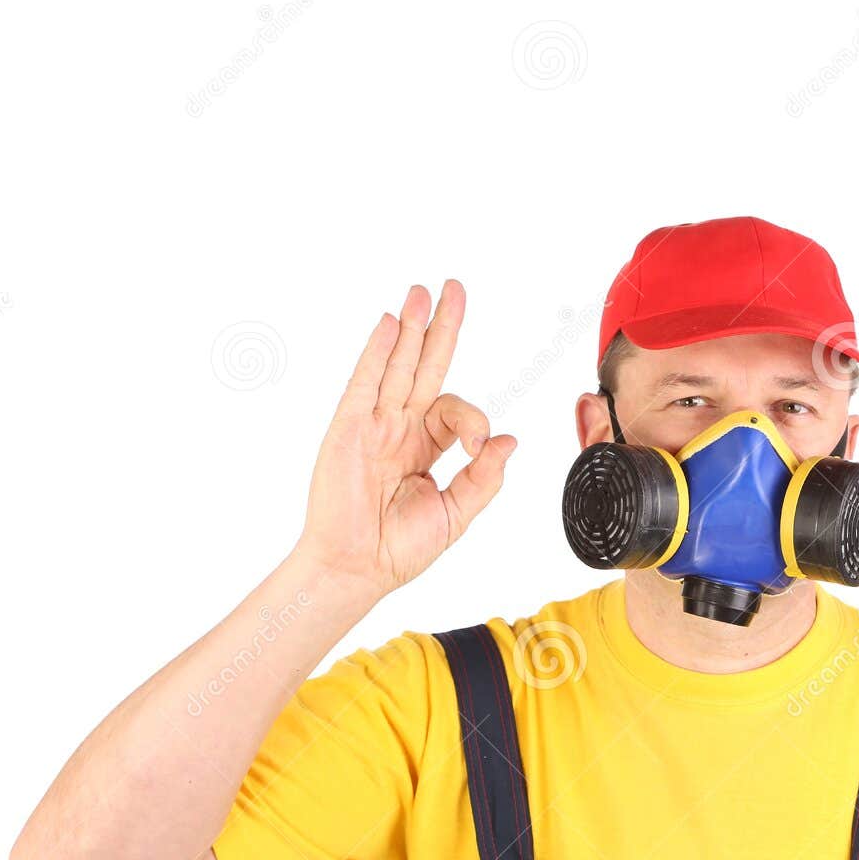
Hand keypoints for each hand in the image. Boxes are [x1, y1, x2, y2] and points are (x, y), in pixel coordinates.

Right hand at [295, 281, 514, 597]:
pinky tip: (391, 324)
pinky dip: (377, 353)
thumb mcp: (456, 513)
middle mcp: (398, 429)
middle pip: (424, 367)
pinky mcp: (349, 429)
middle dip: (440, 328)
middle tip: (453, 290)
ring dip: (409, 328)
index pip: (455, 411)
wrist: (358, 569)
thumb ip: (484, 478)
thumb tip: (510, 441)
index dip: (474, 421)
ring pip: (396, 366)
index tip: (480, 446)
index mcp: (424, 446)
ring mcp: (373, 425)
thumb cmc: (399, 548)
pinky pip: (365, 382)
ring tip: (422, 292)